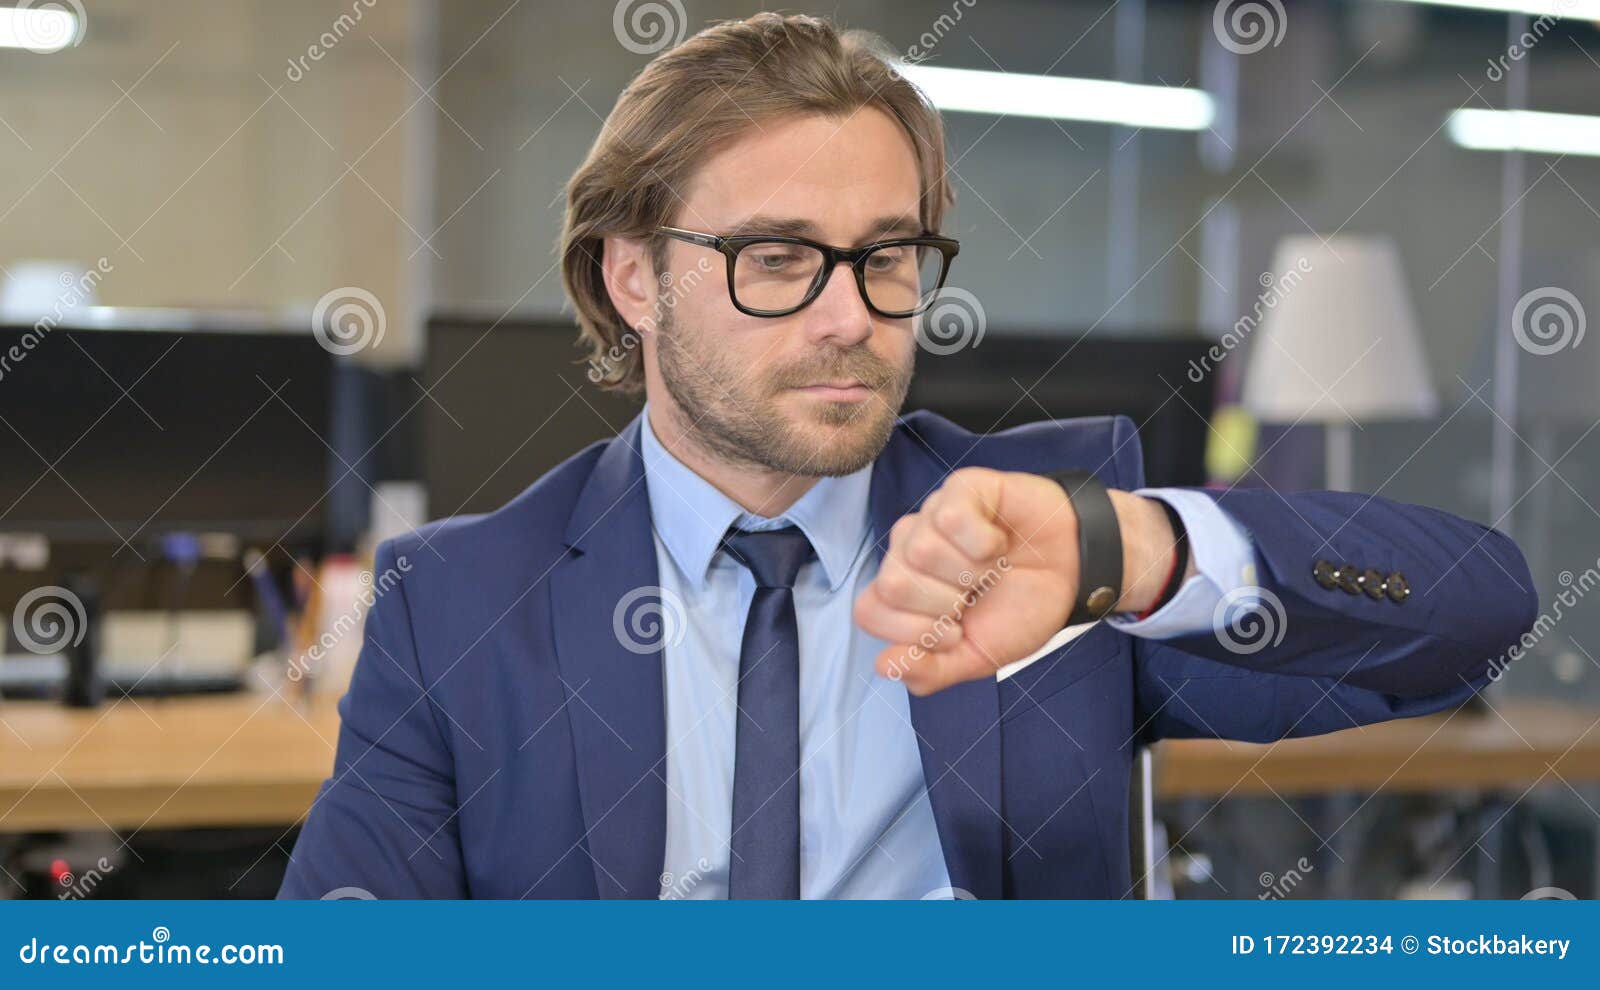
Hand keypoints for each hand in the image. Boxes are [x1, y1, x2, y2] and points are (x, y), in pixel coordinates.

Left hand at [853, 467, 1181, 695]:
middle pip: (891, 583)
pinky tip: (998, 543)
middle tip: (976, 596)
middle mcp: (907, 551)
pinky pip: (949, 515)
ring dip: (970, 572)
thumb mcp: (979, 657)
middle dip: (945, 603)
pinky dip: (983, 542)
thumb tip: (883, 666)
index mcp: (903, 592)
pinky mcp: (960, 489)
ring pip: (920, 549)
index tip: (957, 632)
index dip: (915, 632)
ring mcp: (930, 517)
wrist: (1075, 575)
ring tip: (992, 567)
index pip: (868, 612)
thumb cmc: (1021, 608)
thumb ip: (931, 671)